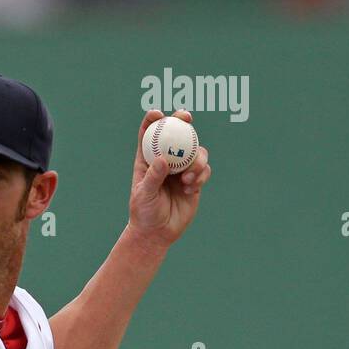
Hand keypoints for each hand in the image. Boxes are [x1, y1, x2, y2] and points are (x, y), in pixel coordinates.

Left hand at [128, 109, 211, 248]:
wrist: (157, 233)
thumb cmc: (144, 213)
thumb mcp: (144, 195)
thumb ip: (153, 177)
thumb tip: (163, 160)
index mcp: (149, 159)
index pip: (150, 133)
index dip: (154, 119)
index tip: (158, 114)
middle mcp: (167, 160)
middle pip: (177, 133)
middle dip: (182, 120)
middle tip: (186, 118)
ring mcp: (182, 169)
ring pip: (196, 151)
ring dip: (196, 159)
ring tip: (188, 177)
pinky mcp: (195, 181)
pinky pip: (204, 170)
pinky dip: (200, 175)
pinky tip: (191, 187)